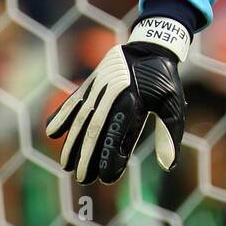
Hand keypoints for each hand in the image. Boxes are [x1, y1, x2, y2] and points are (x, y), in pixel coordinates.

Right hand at [46, 17, 190, 184]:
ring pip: (82, 118)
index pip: (118, 135)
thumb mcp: (174, 105)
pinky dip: (62, 114)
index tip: (106, 177)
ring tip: (66, 165)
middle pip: (96, 129)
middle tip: (84, 178)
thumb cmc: (165, 81)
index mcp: (135, 102)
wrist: (152, 47)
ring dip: (73, 142)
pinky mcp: (92, 82)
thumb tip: (168, 165)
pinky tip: (52, 132)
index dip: (110, 157)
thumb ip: (169, 135)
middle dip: (88, 156)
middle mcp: (114, 94)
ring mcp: (100, 87)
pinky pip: (74, 100)